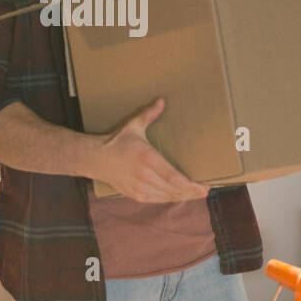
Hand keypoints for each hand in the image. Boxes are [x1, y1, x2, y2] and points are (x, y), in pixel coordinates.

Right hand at [91, 97, 210, 202]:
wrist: (95, 159)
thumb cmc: (116, 141)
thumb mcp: (133, 126)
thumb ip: (149, 114)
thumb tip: (162, 101)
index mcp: (147, 158)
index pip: (173, 177)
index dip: (190, 185)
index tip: (204, 186)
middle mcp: (144, 176)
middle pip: (173, 190)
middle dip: (191, 192)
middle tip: (205, 190)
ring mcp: (139, 187)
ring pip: (166, 196)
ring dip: (182, 196)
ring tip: (195, 193)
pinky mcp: (135, 194)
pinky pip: (157, 200)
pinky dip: (169, 198)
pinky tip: (178, 195)